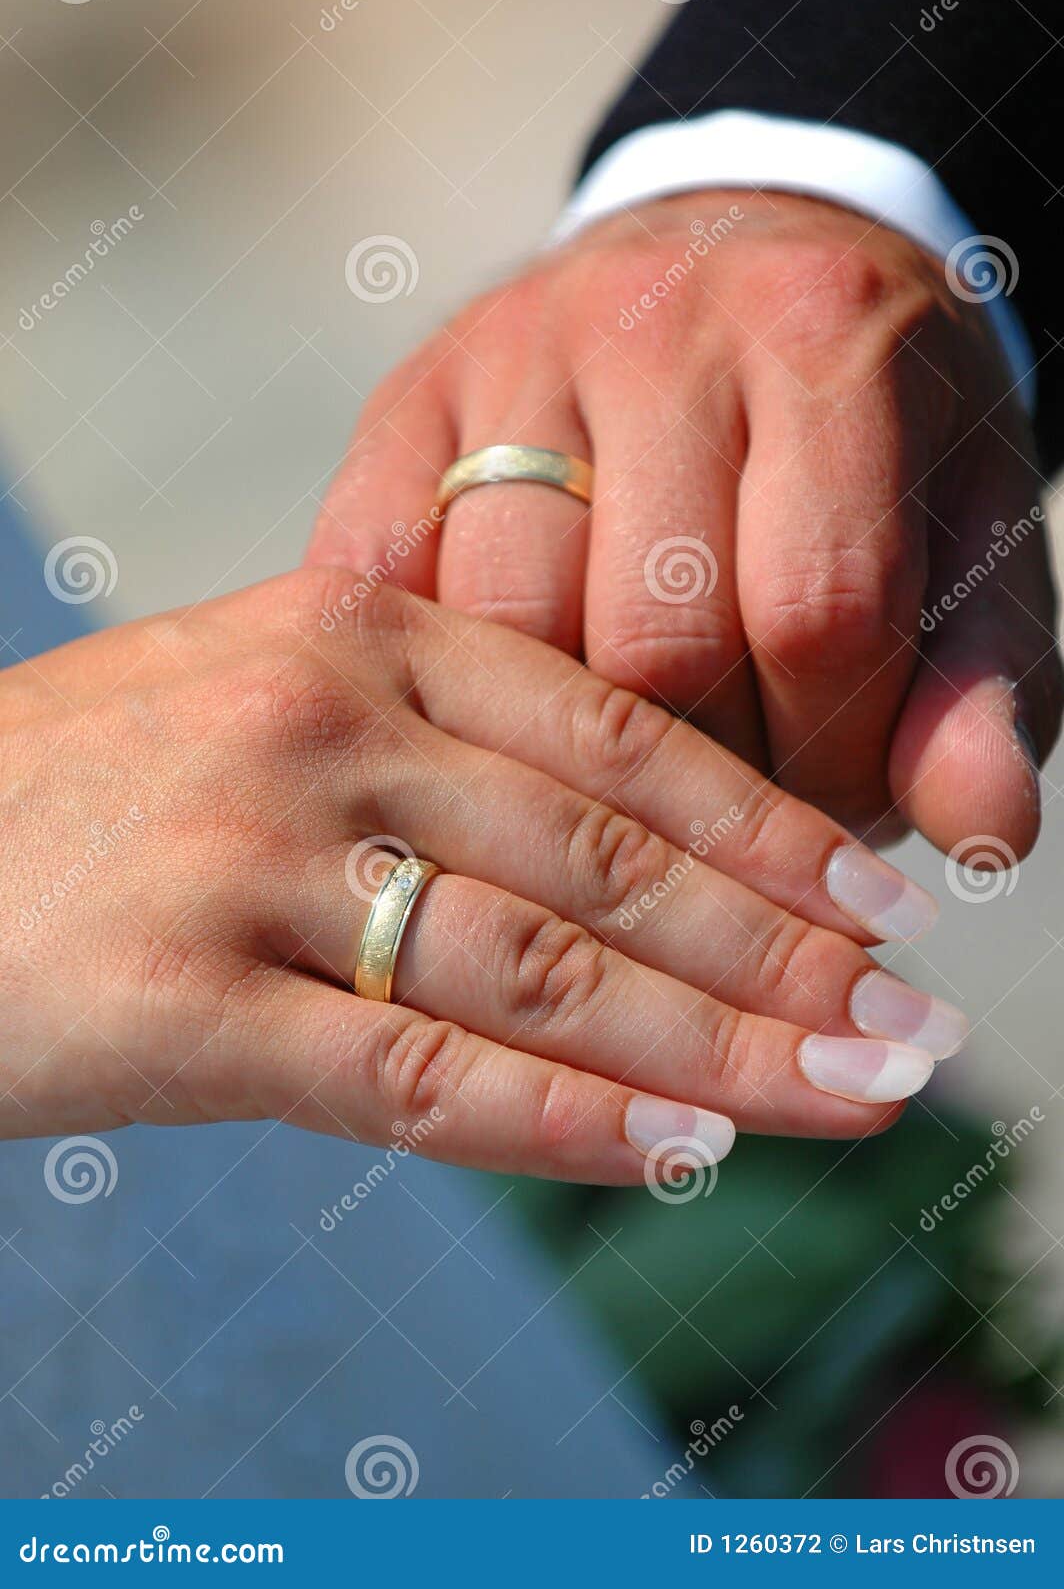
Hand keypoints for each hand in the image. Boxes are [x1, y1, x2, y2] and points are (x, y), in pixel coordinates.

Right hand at [0, 569, 957, 1179]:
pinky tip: (676, 1153)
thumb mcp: (261, 693)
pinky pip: (410, 1075)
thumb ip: (426, 735)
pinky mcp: (178, 1000)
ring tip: (848, 1098)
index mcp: (360, 630)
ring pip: (539, 967)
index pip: (619, 735)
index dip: (767, 828)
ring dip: (715, 1049)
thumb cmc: (96, 785)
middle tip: (912, 1025)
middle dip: (782, 955)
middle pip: (607, 857)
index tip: (881, 906)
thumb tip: (630, 835)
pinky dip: (559, 1119)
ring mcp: (249, 857)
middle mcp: (319, 723)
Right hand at [309, 189, 1061, 861]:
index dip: (834, 758)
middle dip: (705, 766)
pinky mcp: (409, 400)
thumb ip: (982, 686)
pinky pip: (380, 575)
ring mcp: (510, 356)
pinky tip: (498, 710)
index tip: (841, 798)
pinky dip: (434, 671)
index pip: (819, 613)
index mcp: (822, 337)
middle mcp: (654, 324)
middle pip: (655, 635)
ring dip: (568, 742)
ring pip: (507, 622)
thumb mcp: (965, 538)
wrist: (736, 253)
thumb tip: (981, 839)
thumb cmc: (870, 434)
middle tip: (735, 789)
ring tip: (632, 758)